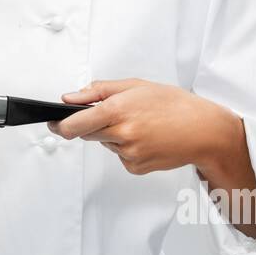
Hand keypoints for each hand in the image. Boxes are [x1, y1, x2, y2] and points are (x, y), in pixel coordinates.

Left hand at [46, 78, 242, 174]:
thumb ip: (98, 91)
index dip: (59, 125)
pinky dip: (126, 147)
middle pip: (87, 134)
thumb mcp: (136, 86)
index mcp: (119, 110)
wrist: (204, 131)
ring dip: (113, 135)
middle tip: (115, 115)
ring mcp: (128, 153)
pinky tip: (146, 139)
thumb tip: (70, 98)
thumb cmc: (174, 105)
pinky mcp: (135, 168)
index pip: (75, 124)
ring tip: (140, 124)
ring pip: (105, 144)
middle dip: (91, 125)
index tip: (51, 123)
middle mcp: (122, 134)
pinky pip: (119, 156)